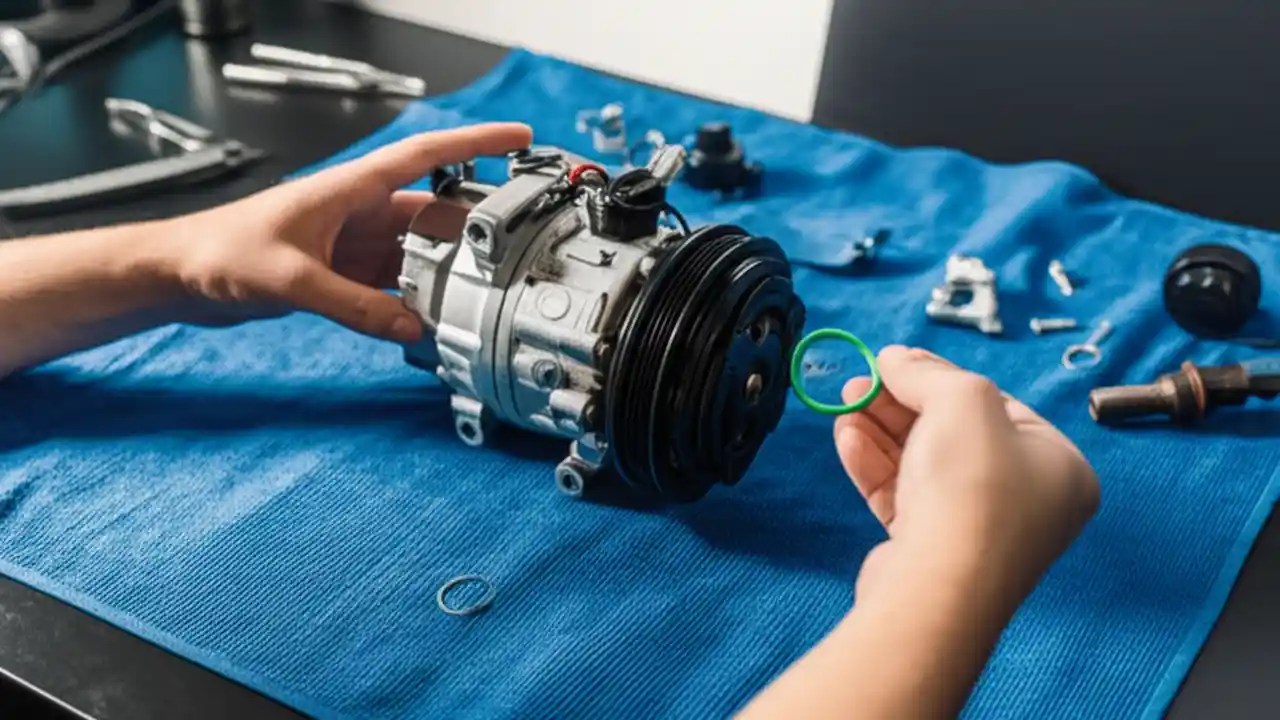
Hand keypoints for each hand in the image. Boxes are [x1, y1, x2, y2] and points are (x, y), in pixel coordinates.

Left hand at [167, 123, 532, 341]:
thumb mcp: (289, 279)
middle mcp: (359, 212)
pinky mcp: (343, 274)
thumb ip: (352, 305)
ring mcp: (353, 244)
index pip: (425, 156)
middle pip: (433, 213)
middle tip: (512, 250)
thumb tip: (409, 326)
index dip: (476, 143)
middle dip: (472, 230)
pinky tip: (431, 319)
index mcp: (349, 189)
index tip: (519, 138)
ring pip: (418, 253)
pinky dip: (414, 301)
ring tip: (477, 295)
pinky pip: (394, 285)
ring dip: (444, 273)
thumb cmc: (218, 252)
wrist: (180, 276)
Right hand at [835, 346, 1099, 602]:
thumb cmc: (973, 487)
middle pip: (955, 434)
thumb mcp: (962, 400)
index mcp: (1058, 466)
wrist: (939, 587)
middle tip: (860, 380)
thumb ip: (929, 372)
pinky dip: (874, 464)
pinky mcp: (931, 552)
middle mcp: (1026, 502)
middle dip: (902, 404)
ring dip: (881, 429)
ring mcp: (976, 531)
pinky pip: (903, 496)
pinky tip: (847, 436)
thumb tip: (896, 358)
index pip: (998, 407)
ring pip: (922, 465)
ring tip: (844, 401)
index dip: (943, 379)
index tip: (896, 362)